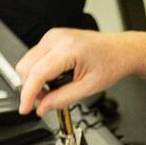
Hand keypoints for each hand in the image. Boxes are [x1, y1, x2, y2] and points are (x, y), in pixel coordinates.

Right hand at [15, 27, 134, 116]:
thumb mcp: (89, 87)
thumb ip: (62, 99)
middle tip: (45, 100)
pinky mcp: (52, 37)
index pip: (37, 73)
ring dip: (34, 80)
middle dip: (30, 88)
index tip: (25, 109)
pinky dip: (38, 71)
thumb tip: (42, 108)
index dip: (28, 94)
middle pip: (26, 66)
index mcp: (68, 49)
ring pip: (27, 61)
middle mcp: (57, 38)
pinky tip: (53, 78)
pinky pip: (35, 56)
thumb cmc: (111, 63)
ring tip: (53, 89)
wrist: (121, 50)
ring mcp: (53, 35)